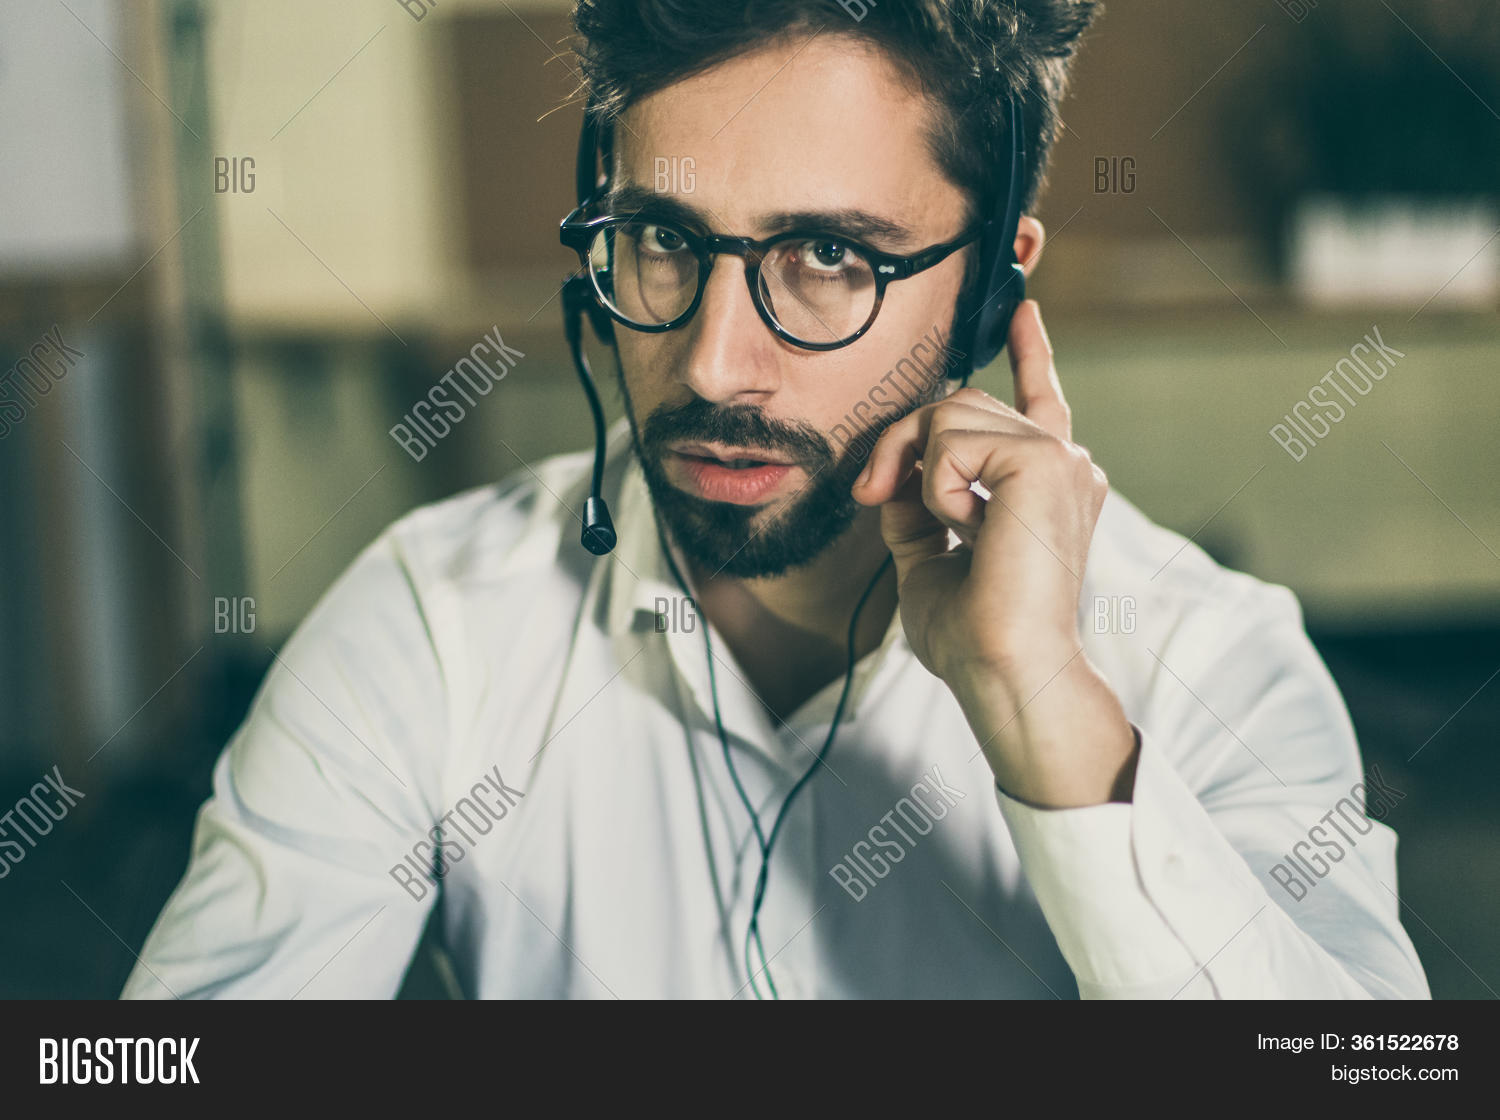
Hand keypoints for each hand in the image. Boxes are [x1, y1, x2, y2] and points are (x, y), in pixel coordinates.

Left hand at [851, 300, 1136, 805]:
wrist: (1003, 670)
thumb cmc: (974, 635)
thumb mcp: (927, 559)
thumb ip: (915, 508)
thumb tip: (891, 475)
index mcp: (1047, 486)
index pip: (1040, 402)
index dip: (1031, 353)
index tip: (1023, 312)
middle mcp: (1065, 465)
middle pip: (962, 403)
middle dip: (902, 441)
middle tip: (871, 494)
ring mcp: (1062, 459)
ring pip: (953, 410)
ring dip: (914, 465)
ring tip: (940, 523)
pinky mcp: (1047, 462)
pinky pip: (954, 438)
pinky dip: (936, 484)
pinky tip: (966, 526)